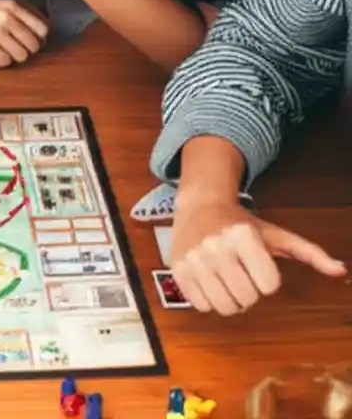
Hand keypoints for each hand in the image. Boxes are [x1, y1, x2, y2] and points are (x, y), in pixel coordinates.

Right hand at [0, 0, 48, 66]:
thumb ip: (16, 14)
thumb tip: (39, 31)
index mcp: (11, 6)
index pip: (41, 28)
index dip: (38, 39)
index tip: (31, 43)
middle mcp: (6, 18)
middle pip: (33, 44)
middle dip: (25, 50)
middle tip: (14, 49)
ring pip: (21, 55)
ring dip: (13, 57)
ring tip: (1, 51)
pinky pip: (5, 62)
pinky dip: (0, 61)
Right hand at [171, 199, 345, 315]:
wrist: (198, 207)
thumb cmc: (240, 223)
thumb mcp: (275, 234)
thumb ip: (309, 253)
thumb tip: (339, 270)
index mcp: (242, 236)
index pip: (268, 285)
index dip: (268, 279)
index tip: (258, 265)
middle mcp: (216, 247)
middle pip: (246, 298)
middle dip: (249, 292)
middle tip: (242, 275)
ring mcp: (194, 259)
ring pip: (223, 306)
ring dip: (230, 300)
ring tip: (227, 281)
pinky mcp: (178, 270)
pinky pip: (201, 305)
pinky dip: (208, 300)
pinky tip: (209, 282)